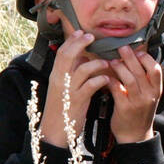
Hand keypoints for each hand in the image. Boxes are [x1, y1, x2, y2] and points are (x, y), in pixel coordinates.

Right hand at [39, 30, 109, 147]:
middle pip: (67, 56)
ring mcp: (68, 90)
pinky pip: (90, 86)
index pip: (61, 53)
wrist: (56, 131)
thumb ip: (72, 72)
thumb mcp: (64, 88)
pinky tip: (107, 79)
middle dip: (79, 44)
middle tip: (92, 37)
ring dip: (96, 63)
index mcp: (56, 76)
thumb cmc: (63, 108)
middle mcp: (60, 80)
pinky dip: (100, 80)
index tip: (81, 32)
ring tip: (107, 62)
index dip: (71, 41)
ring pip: (82, 70)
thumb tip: (82, 57)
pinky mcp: (77, 101)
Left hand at [107, 45, 163, 143]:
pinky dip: (111, 81)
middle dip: (131, 57)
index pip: (156, 69)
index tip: (137, 51)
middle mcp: (149, 95)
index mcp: (156, 90)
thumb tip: (136, 58)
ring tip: (112, 61)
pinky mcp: (125, 108)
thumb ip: (145, 80)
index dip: (146, 58)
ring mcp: (138, 102)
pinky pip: (117, 90)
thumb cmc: (140, 112)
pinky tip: (105, 76)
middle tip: (121, 48)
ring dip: (120, 68)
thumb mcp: (149, 96)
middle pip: (141, 72)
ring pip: (130, 80)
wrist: (135, 136)